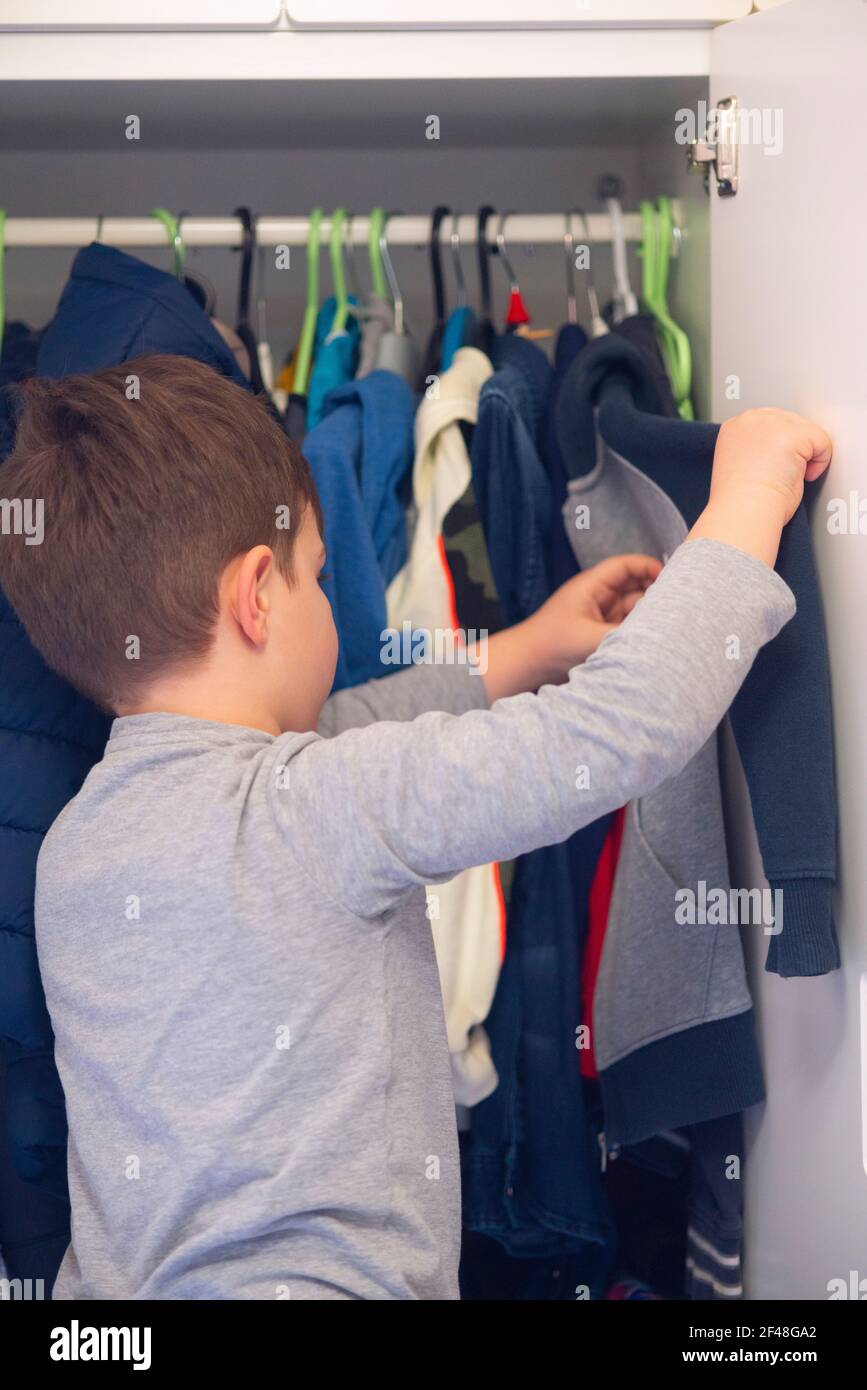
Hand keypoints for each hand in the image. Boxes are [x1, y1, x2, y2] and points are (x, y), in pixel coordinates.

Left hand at [527, 554, 663, 677]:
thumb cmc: (549, 646)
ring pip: (633, 609)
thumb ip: (625, 636)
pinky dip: (638, 631)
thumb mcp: (591, 639)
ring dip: (647, 616)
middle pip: (635, 586)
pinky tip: (653, 640)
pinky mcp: (599, 634)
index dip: (650, 568)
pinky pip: (626, 627)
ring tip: (669, 625)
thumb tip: (657, 635)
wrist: (524, 666)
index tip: (673, 579)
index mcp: (592, 586)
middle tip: (678, 606)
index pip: (627, 566)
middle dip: (654, 593)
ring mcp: (599, 615)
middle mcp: (598, 597)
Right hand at [690, 408, 832, 566]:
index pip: (772, 424)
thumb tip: (783, 449)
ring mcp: (773, 423)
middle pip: (792, 423)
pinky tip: (801, 476)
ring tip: (786, 477)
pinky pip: (822, 441)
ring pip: (808, 431)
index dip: (779, 449)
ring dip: (805, 457)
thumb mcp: (742, 463)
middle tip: (780, 476)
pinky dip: (819, 463)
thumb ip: (758, 447)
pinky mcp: (794, 433)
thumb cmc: (741, 500)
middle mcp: (751, 419)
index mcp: (735, 426)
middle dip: (794, 450)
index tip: (773, 470)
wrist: (744, 510)